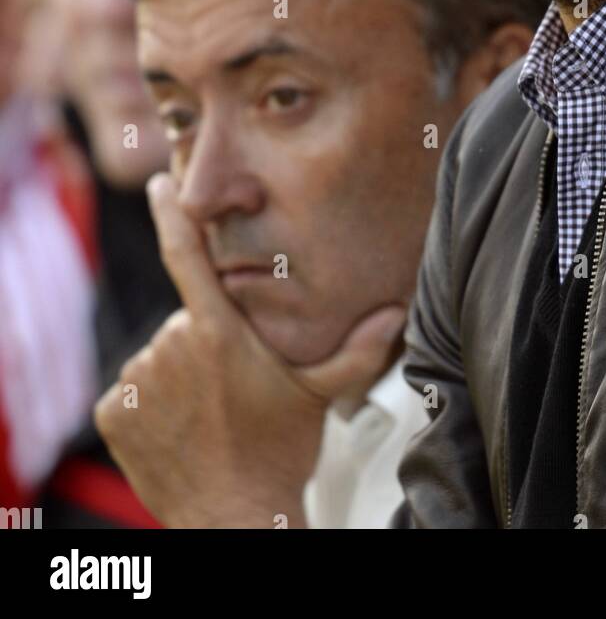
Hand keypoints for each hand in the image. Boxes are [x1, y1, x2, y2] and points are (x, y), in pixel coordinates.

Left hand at [94, 173, 406, 527]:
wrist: (231, 518)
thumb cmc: (279, 452)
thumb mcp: (321, 395)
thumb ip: (358, 350)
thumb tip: (397, 312)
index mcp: (217, 331)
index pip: (186, 254)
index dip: (170, 212)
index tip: (158, 182)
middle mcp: (170, 346)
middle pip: (184, 323)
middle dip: (203, 344)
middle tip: (233, 389)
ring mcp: (137, 381)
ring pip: (157, 358)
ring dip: (177, 376)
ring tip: (209, 415)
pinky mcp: (113, 413)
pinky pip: (129, 393)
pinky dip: (148, 406)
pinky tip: (178, 431)